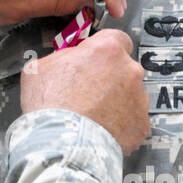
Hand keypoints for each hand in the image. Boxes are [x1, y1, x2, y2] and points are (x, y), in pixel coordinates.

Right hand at [20, 29, 148, 154]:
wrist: (62, 144)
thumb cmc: (50, 104)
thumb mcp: (41, 66)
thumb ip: (63, 56)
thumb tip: (69, 58)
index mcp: (107, 50)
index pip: (116, 38)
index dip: (103, 50)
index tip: (94, 59)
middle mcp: (130, 71)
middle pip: (123, 68)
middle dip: (109, 77)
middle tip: (87, 92)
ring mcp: (139, 99)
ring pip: (129, 94)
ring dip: (115, 101)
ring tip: (92, 115)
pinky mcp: (141, 125)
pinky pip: (132, 120)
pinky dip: (120, 124)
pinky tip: (100, 129)